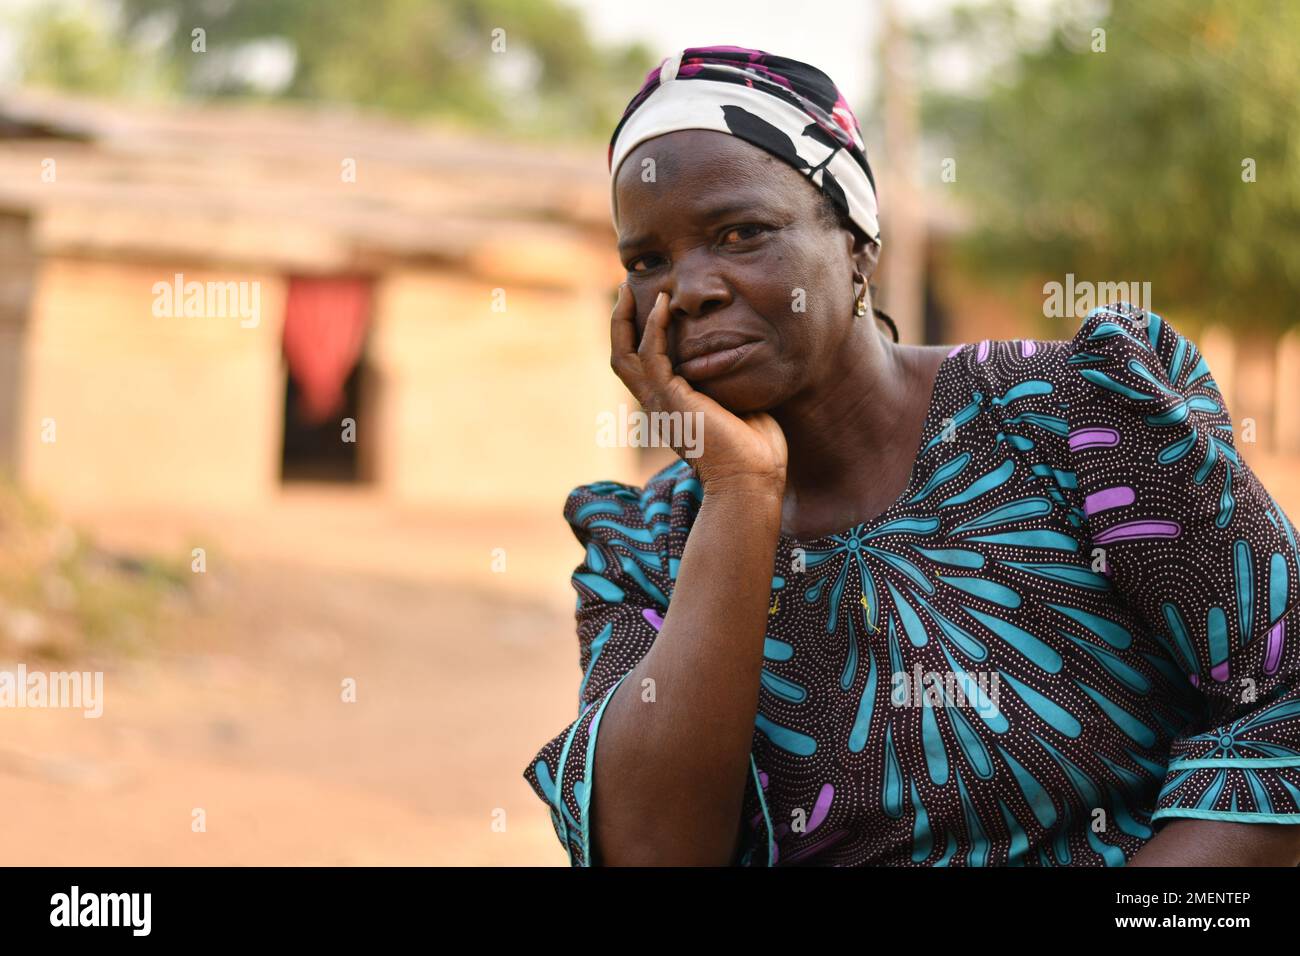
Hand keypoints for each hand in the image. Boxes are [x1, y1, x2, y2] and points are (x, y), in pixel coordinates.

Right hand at [609, 283, 787, 495]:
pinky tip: (664, 305)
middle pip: (620, 357)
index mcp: (671, 407)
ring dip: (626, 318)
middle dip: (619, 322)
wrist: (753, 477)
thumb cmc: (755, 449)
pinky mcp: (671, 400)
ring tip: (631, 288)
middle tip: (625, 288)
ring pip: (624, 354)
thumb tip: (740, 357)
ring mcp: (661, 403)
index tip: (650, 303)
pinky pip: (652, 355)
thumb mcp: (738, 403)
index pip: (641, 365)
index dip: (638, 334)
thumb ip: (728, 381)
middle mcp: (658, 404)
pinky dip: (655, 327)